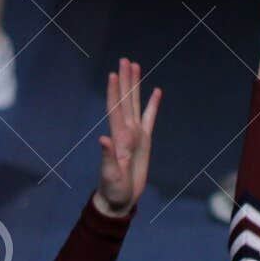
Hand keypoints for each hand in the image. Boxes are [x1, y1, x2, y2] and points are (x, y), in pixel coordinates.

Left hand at [94, 58, 162, 215]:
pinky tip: (156, 92)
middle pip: (125, 101)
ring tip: (135, 66)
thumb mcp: (110, 175)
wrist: (119, 200)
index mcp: (118, 137)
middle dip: (125, 80)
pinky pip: (150, 119)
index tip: (113, 74)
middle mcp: (125, 132)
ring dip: (135, 86)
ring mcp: (135, 135)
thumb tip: (103, 140)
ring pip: (135, 104)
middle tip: (125, 60)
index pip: (115, 109)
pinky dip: (152, 105)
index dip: (114, 92)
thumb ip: (107, 158)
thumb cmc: (113, 190)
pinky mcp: (144, 141)